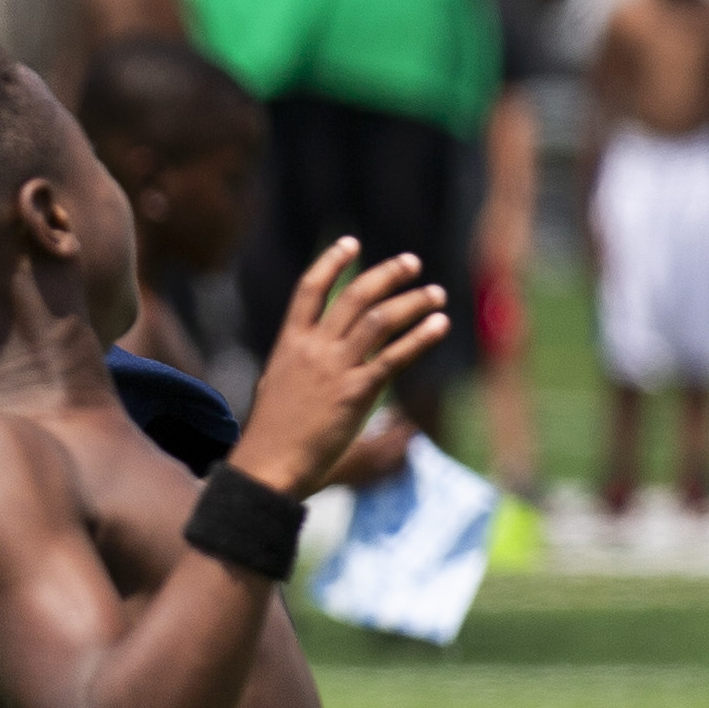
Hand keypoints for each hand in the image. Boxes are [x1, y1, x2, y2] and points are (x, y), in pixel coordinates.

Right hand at [226, 238, 449, 495]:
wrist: (269, 465)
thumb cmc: (271, 434)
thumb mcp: (277, 386)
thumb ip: (299, 365)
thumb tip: (316, 361)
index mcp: (289, 344)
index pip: (310, 289)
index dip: (331, 261)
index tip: (352, 242)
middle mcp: (313, 349)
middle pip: (354, 296)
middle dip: (387, 274)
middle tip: (411, 263)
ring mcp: (335, 369)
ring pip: (380, 319)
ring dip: (413, 301)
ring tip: (436, 294)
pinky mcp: (356, 392)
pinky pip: (395, 356)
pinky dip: (421, 336)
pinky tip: (439, 324)